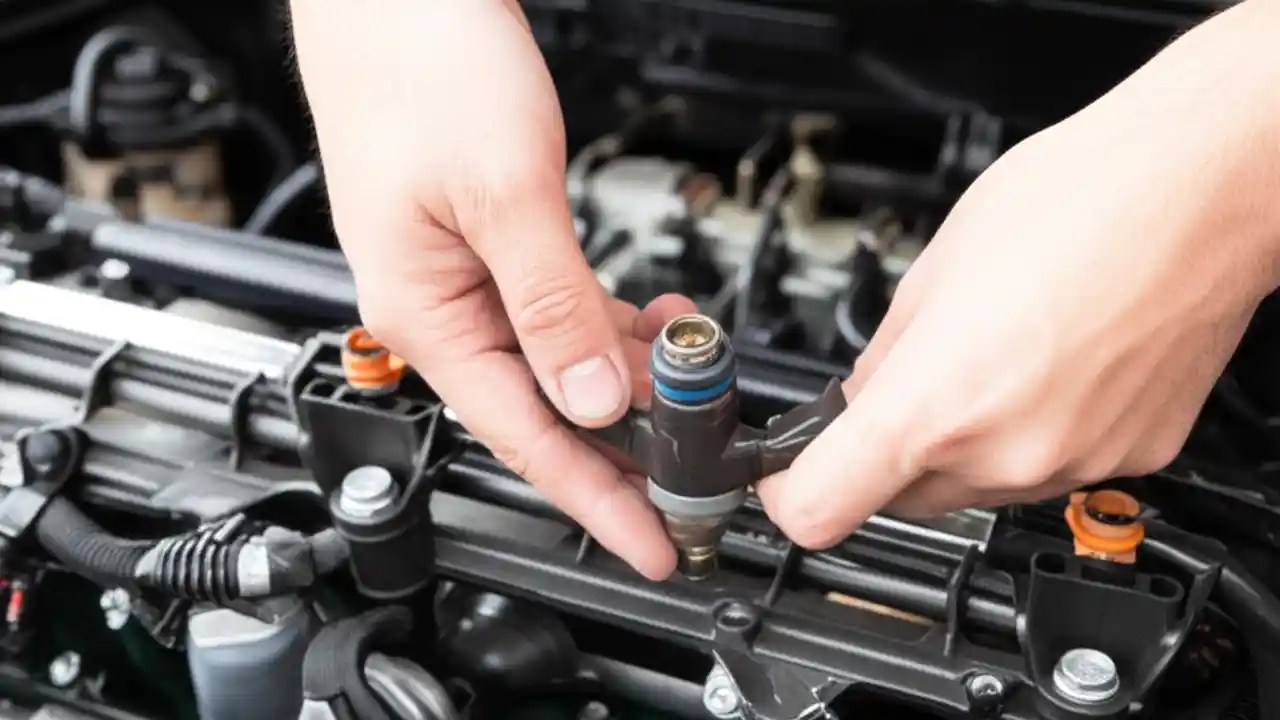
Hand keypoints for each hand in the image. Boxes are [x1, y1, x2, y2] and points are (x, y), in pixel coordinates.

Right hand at [289, 0, 688, 578]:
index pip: (525, 436)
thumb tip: (593, 395)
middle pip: (543, 410)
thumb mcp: (504, 191)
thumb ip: (553, 303)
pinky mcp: (488, 242)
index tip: (651, 542)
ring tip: (693, 392)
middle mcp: (440, 308)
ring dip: (625, 383)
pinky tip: (651, 326)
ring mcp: (464, 277)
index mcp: (427, 312)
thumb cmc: (418, 63)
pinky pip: (555, 312)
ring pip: (556, 362)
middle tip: (695, 478)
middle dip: (622, 449)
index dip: (595, 497)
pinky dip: (608, 327)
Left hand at [758, 0, 1279, 548]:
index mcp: (937, 401)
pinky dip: (1030, 433)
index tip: (787, 472)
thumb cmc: (1081, 198)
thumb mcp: (935, 269)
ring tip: (993, 356)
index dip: (788, 492)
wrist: (1204, 185)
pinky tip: (1047, 368)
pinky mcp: (1130, 457)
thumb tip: (858, 400)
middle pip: (900, 498)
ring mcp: (1075, 462)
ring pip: (975, 487)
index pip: (820, 508)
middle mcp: (1008, 451)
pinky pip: (1048, 467)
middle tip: (905, 385)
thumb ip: (884, 356)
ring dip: (961, 443)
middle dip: (885, 454)